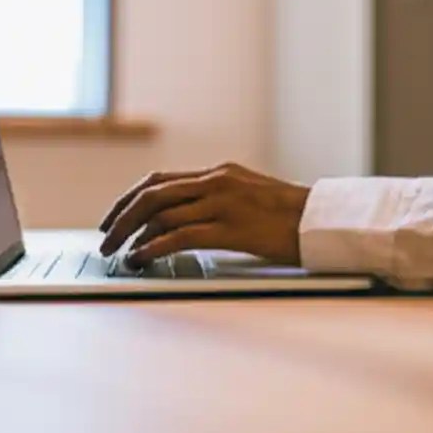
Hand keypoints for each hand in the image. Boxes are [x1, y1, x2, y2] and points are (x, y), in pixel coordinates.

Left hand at [97, 163, 310, 265]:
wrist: (327, 221)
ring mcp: (224, 203)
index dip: (130, 199)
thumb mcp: (253, 198)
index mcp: (221, 173)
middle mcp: (217, 182)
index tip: (114, 219)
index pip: (161, 180)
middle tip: (105, 239)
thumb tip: (186, 221)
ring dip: (131, 235)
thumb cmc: (294, 217)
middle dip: (121, 217)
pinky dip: (153, 247)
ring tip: (118, 253)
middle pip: (152, 193)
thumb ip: (221, 202)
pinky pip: (179, 236)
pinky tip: (140, 259)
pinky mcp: (232, 228)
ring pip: (160, 213)